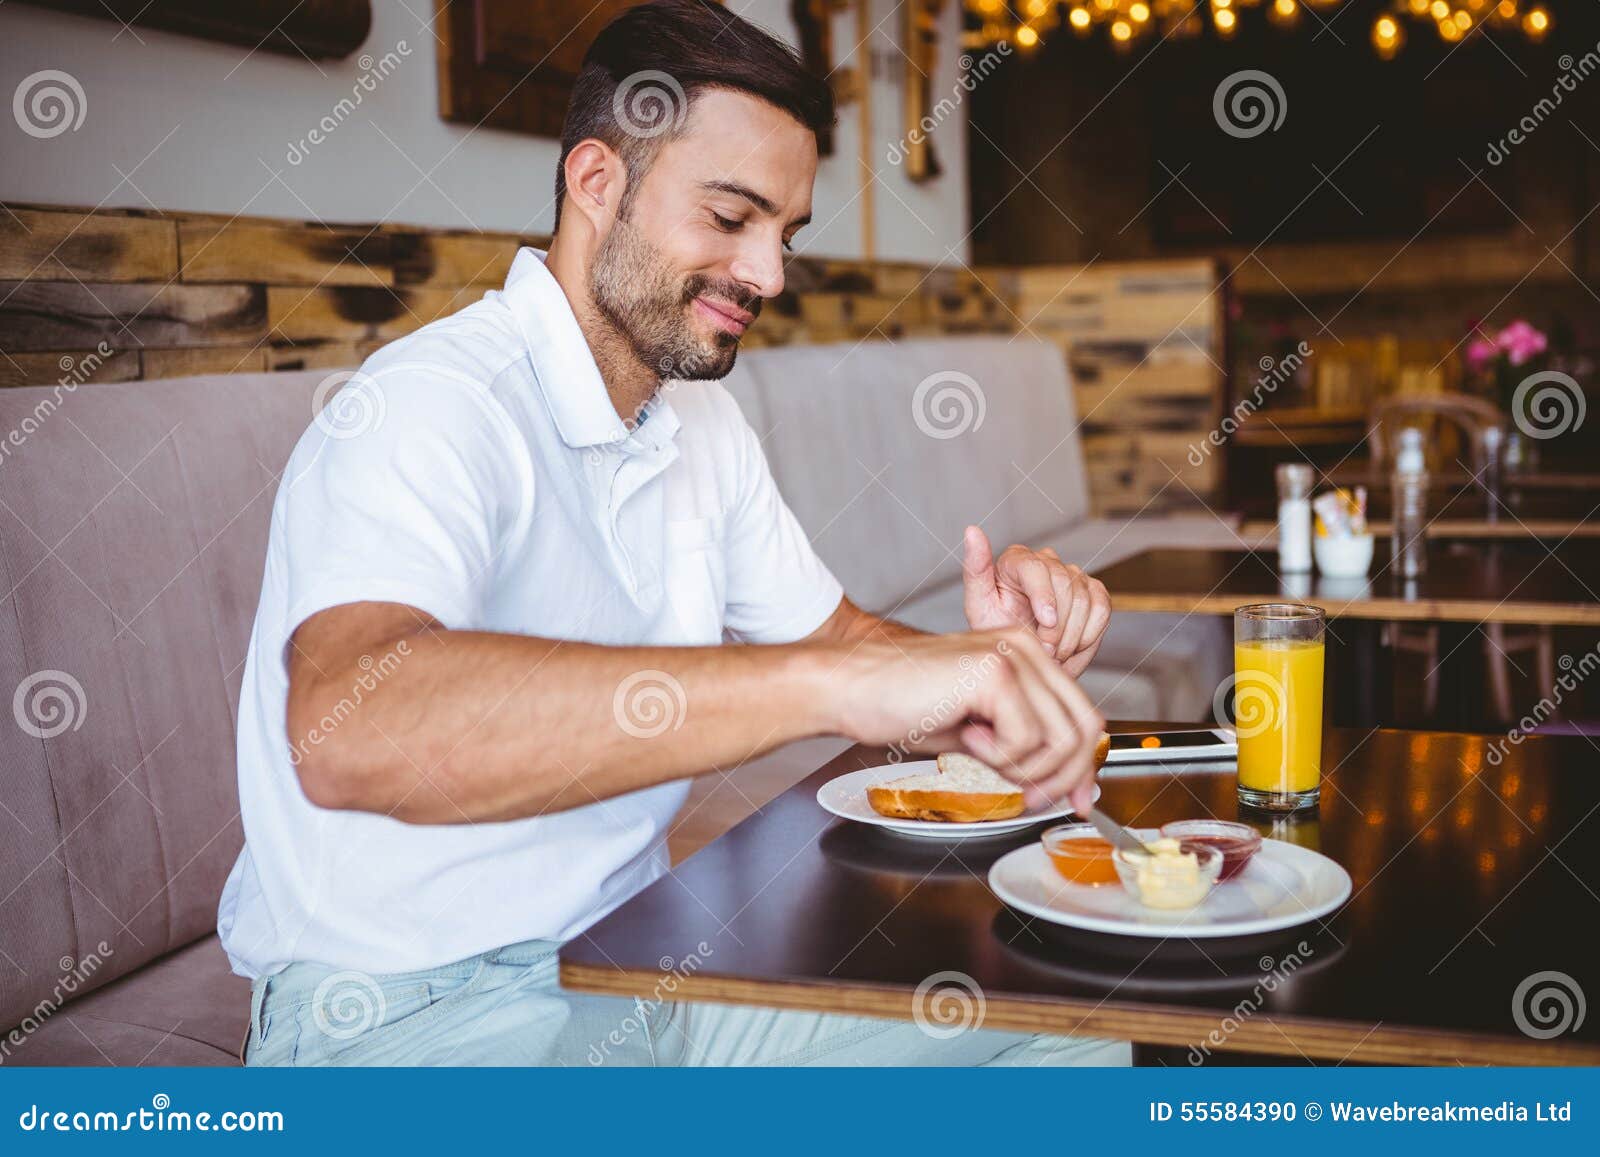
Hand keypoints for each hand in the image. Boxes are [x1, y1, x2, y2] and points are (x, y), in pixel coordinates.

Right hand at [827, 628, 1104, 812]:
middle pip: (1083, 727)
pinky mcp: (994, 672)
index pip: (1082, 715)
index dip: (1084, 766)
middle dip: (1063, 777)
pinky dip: (997, 755)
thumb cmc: (897, 705)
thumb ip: (1022, 747)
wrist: (848, 687)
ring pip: (1059, 738)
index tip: (1078, 800)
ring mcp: (1012, 654)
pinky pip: (1025, 738)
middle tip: (1029, 797)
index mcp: (1025, 654)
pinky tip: (964, 736)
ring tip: (979, 753)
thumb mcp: (976, 731)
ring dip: (1021, 766)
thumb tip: (1065, 784)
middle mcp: (1026, 646)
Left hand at [961, 525, 1110, 677]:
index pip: (1035, 567)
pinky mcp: (1094, 591)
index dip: (1044, 596)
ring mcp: (1073, 575)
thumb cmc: (997, 629)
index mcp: (1016, 559)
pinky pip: (1102, 610)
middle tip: (1045, 652)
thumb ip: (975, 569)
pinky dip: (1088, 636)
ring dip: (1071, 636)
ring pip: (1085, 600)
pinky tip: (1070, 648)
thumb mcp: (978, 605)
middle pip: (1065, 584)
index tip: (1046, 622)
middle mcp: (1047, 561)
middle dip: (1057, 627)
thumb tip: (972, 530)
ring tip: (1054, 654)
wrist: (1023, 655)